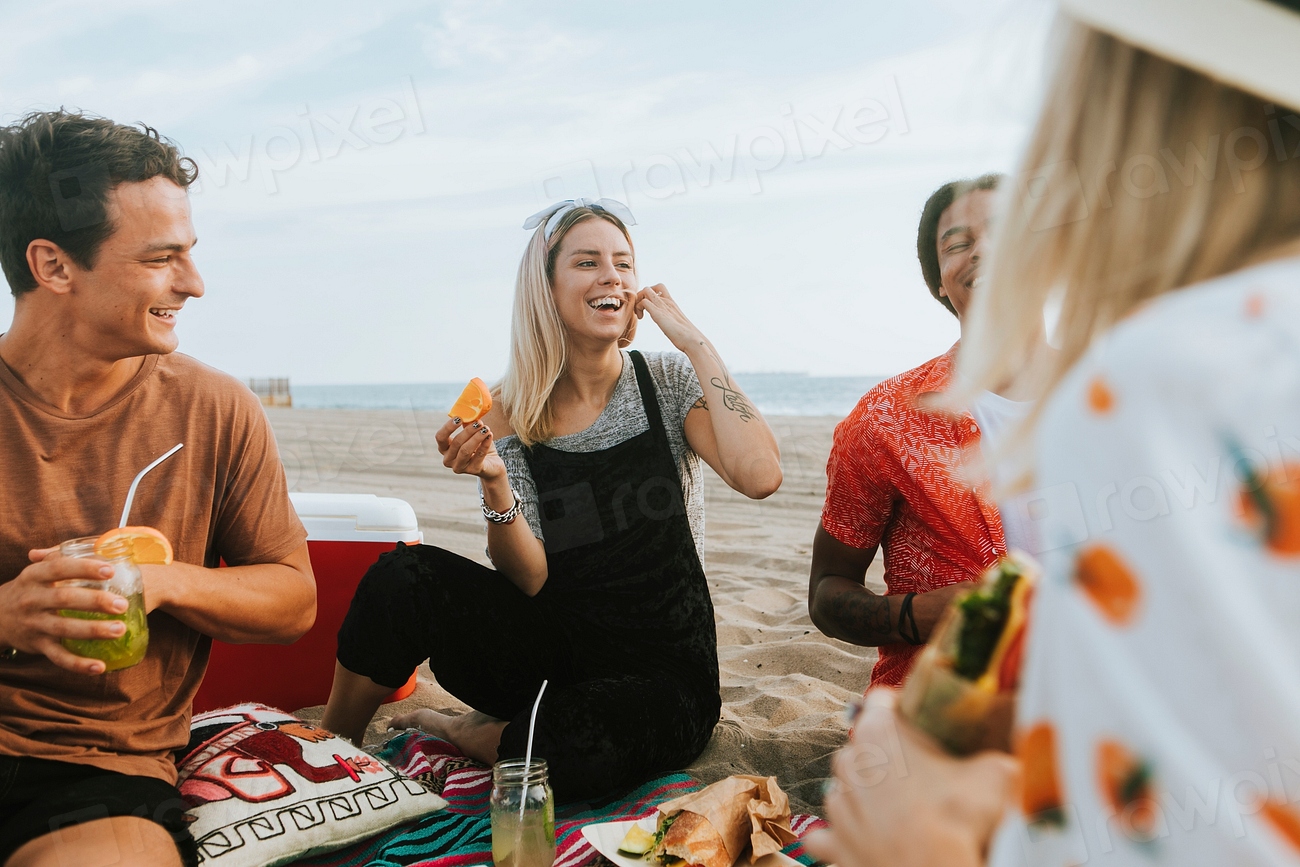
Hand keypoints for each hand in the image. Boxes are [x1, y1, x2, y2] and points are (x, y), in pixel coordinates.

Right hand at [0, 548, 132, 674]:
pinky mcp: (37, 645)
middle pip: (66, 599)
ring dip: (94, 630)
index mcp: (34, 576)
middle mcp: (32, 599)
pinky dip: (79, 665)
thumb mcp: (37, 570)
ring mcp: (34, 624)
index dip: (85, 569)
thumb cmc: (30, 589)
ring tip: (120, 630)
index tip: (111, 570)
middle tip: (123, 604)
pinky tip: (100, 667)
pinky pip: (59, 657)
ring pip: (65, 629)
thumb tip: (98, 545)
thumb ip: (62, 557)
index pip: (60, 568)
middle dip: (96, 602)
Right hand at [436, 418, 505, 480]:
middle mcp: (448, 459)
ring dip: (476, 437)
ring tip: (486, 428)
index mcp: (444, 449)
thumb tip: (469, 411)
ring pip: (466, 450)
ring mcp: (459, 467)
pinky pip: (479, 455)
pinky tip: (490, 435)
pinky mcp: (473, 470)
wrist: (491, 464)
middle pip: (456, 443)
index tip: (459, 418)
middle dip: (468, 430)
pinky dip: (485, 444)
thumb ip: (468, 424)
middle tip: (479, 422)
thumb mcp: (472, 434)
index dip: (448, 427)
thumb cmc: (478, 446)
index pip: (440, 437)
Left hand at [634, 284, 702, 350]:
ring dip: (638, 301)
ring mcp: (663, 306)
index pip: (659, 288)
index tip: (648, 307)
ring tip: (640, 314)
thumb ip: (671, 321)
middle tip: (641, 310)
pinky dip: (639, 308)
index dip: (650, 294)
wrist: (692, 339)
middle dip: (640, 297)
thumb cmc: (686, 336)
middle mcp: (667, 302)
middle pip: (650, 287)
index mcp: (672, 303)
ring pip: (645, 290)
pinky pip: (644, 302)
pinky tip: (641, 318)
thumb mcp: (676, 324)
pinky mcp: (658, 313)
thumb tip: (672, 328)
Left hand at [804, 689, 1018, 866]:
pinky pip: (827, 833)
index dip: (904, 706)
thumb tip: (1011, 758)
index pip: (882, 699)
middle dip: (886, 754)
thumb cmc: (958, 818)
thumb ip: (994, 757)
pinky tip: (864, 840)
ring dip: (866, 795)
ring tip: (900, 811)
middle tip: (920, 771)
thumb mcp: (996, 774)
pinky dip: (843, 836)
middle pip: (863, 745)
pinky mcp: (833, 842)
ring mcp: (837, 804)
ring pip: (845, 788)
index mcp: (878, 732)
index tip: (922, 719)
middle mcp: (848, 763)